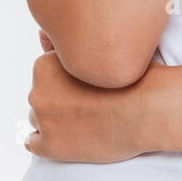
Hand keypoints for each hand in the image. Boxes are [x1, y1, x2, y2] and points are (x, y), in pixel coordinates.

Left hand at [23, 48, 169, 163]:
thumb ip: (63, 45)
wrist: (148, 107)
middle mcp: (38, 92)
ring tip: (85, 119)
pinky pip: (33, 143)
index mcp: (45, 65)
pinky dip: (48, 141)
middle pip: (42, 96)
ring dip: (55, 120)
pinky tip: (69, 137)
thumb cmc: (129, 75)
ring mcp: (43, 120)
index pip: (44, 75)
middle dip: (59, 100)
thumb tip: (40, 34)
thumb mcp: (96, 49)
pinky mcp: (50, 146)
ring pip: (39, 119)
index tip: (85, 86)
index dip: (66, 81)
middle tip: (88, 102)